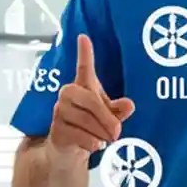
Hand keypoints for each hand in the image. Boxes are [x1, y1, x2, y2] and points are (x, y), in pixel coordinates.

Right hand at [46, 34, 135, 162]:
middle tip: (117, 133)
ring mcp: (60, 110)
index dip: (84, 53)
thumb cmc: (90, 126)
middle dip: (106, 118)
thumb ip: (119, 110)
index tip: (84, 37)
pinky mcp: (56, 128)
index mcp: (83, 86)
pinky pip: (80, 135)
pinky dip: (92, 143)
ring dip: (101, 134)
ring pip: (86, 120)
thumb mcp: (108, 116)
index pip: (84, 67)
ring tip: (104, 140)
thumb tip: (129, 104)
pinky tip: (93, 145)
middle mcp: (68, 93)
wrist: (68, 149)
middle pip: (90, 100)